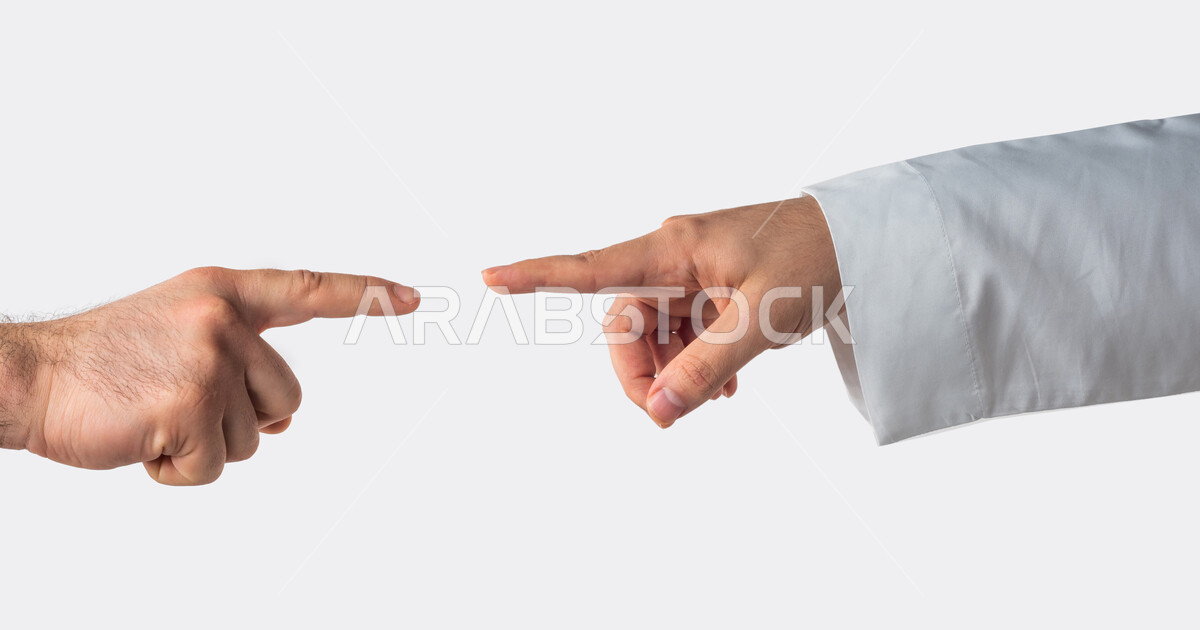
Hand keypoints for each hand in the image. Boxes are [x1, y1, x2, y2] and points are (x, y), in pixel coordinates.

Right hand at [1, 267, 419, 484]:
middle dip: (243, 418)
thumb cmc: (108, 361)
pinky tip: (142, 440)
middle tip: (178, 402)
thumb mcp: (179, 336)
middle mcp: (223, 320)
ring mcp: (209, 361)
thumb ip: (240, 362)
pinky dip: (178, 470)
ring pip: (253, 438)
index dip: (365, 295)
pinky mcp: (190, 405)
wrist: (34, 377)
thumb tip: (285, 422)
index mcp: (223, 293)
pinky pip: (213, 467)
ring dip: (204, 444)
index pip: (308, 289)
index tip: (412, 297)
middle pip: (288, 398)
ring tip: (153, 414)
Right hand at [482, 196, 840, 427]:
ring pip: (656, 329)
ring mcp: (694, 267)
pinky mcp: (714, 282)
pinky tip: (726, 387)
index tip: (490, 278)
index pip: (592, 266)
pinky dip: (695, 359)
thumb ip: (706, 369)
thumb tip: (656, 412)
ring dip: (674, 369)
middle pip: (627, 319)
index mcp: (675, 247)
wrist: (866, 240)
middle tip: (670, 413)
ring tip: (716, 397)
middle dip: (642, 370)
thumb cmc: (816, 261)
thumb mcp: (761, 320)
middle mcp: (674, 252)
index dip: (537, 276)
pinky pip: (684, 327)